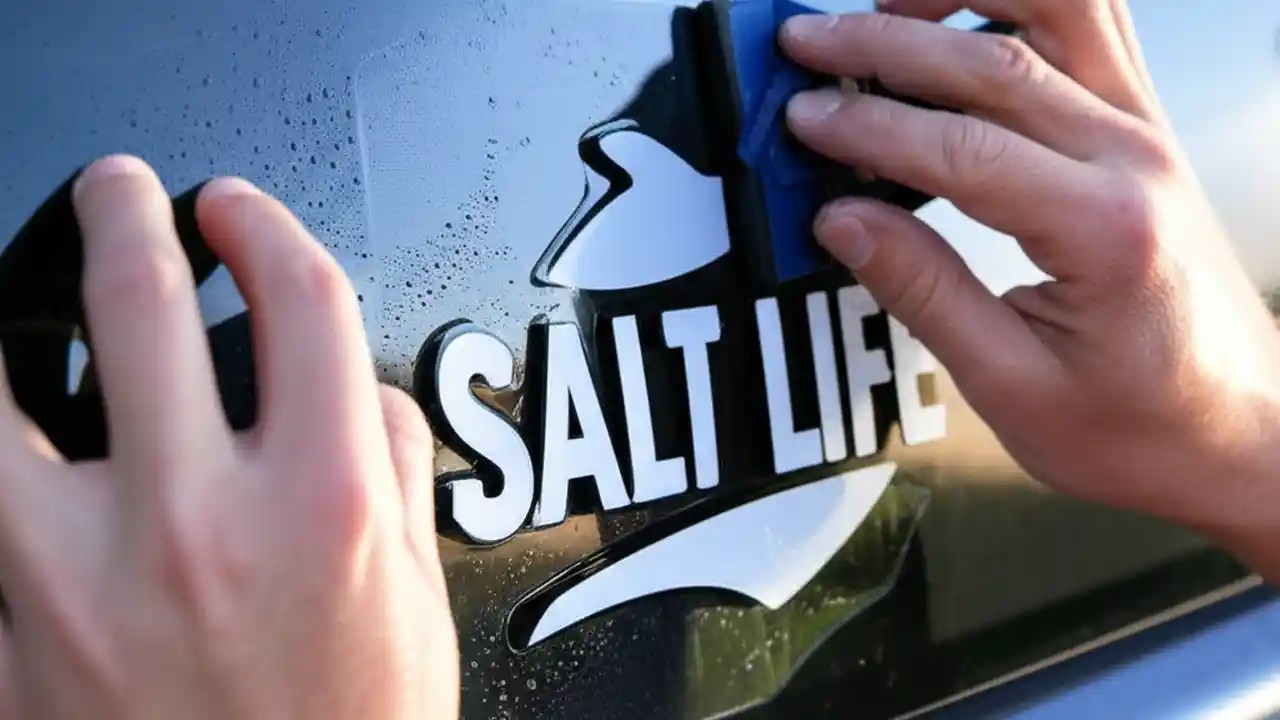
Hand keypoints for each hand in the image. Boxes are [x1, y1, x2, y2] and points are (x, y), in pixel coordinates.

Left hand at [0, 156, 457, 717]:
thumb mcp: (417, 599)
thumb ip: (386, 468)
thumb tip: (353, 390)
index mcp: (322, 508)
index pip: (299, 301)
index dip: (268, 229)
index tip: (243, 216)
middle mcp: (197, 530)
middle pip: (138, 303)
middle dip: (129, 215)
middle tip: (126, 195)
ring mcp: (80, 589)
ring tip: (12, 300)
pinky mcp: (9, 649)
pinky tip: (5, 442)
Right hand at [780, 1, 1279, 577]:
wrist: (1240, 434)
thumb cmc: (1142, 426)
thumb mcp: (1012, 386)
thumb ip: (922, 290)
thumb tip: (842, 221)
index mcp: (1104, 231)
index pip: (961, 149)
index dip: (867, 128)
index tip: (803, 118)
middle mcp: (1135, 160)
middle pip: (995, 60)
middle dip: (883, 43)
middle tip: (806, 42)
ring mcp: (1148, 135)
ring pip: (1060, 6)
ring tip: (883, 6)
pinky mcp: (1146, 132)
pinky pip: (1089, 25)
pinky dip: (1017, 3)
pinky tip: (961, 23)